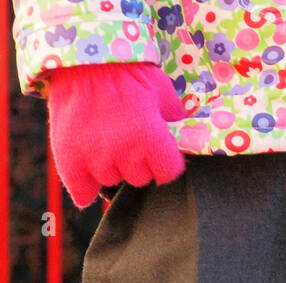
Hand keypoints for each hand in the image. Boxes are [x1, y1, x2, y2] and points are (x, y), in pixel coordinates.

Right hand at [47, 63, 186, 208]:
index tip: (159, 153)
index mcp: (151, 140)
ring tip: (103, 144)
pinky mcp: (69, 159)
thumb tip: (189, 142)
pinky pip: (81, 191)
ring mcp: (94, 158)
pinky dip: (84, 189)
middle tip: (127, 140)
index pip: (168, 173)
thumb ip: (177, 125)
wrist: (82, 60)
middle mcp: (124, 153)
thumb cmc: (129, 75)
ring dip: (110, 168)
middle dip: (137, 163)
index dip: (165, 163)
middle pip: (140, 178)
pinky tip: (87, 182)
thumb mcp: (164, 95)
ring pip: (111, 180)